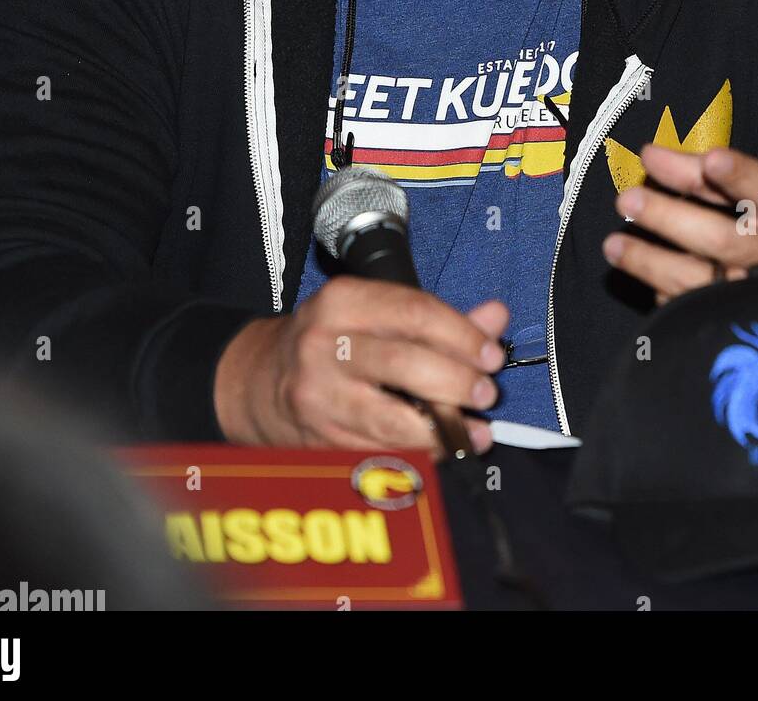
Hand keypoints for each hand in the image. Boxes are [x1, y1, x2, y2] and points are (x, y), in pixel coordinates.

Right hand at [214, 277, 509, 457]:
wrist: (261, 380)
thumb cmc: (331, 340)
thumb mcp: (376, 312)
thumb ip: (439, 318)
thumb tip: (496, 317)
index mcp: (342, 301)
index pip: (415, 313)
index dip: (462, 336)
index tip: (491, 354)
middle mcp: (324, 345)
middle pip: (405, 364)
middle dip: (457, 381)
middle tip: (487, 392)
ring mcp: (318, 396)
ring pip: (392, 419)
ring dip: (445, 429)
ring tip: (476, 431)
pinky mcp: (320, 439)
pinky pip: (380, 452)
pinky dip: (420, 455)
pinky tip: (445, 450)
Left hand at [602, 144, 757, 308]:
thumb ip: (720, 176)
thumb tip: (655, 157)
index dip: (741, 175)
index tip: (714, 160)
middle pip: (721, 239)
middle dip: (670, 217)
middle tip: (628, 200)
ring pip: (697, 283)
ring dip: (649, 263)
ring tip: (613, 244)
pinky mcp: (740, 330)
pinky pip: (693, 312)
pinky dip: (665, 293)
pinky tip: (645, 279)